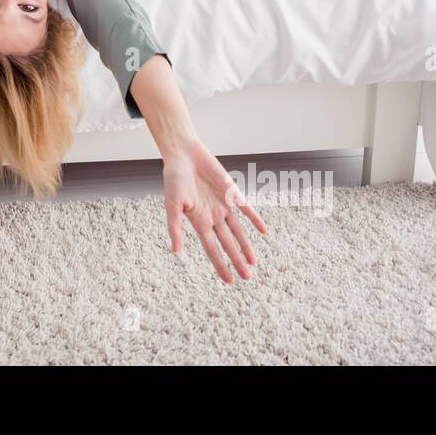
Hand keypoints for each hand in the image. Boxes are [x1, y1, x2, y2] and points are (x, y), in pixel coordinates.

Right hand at [161, 139, 267, 281]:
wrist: (183, 154)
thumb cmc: (174, 178)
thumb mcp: (172, 204)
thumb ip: (174, 226)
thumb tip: (175, 251)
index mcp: (198, 221)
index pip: (212, 249)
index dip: (220, 265)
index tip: (229, 281)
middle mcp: (212, 216)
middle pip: (227, 244)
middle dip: (236, 260)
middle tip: (247, 278)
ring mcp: (223, 205)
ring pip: (238, 231)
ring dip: (245, 246)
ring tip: (253, 262)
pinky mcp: (231, 191)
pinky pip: (246, 208)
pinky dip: (254, 219)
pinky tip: (263, 230)